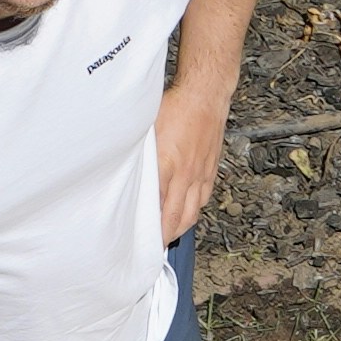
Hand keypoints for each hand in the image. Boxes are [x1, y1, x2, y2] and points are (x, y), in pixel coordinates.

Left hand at [154, 87, 230, 242]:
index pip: (156, 206)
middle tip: (154, 246)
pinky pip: (202, 200)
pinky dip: (193, 211)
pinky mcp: (210, 171)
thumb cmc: (175, 107)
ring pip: (192, 213)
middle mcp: (185, 174)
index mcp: (166, 164)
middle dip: (165, 236)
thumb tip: (130, 175)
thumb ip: (142, 156)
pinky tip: (186, 212)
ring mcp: (200, 174)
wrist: (205, 95)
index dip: (150, 227)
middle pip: (176, 217)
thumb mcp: (148, 131)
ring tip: (169, 233)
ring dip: (180, 227)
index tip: (142, 238)